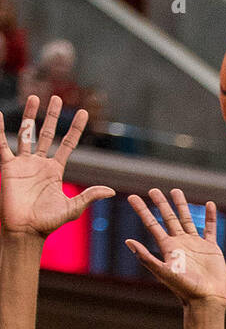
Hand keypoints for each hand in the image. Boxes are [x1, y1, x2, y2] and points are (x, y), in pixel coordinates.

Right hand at [0, 96, 113, 237]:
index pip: (67, 145)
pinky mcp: (8, 167)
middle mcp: (40, 164)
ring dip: (30, 116)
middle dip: (52, 116)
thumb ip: (89, 196)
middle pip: (47, 134)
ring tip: (35, 97)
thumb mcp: (72, 208)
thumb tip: (111, 191)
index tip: (83, 113)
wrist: (25, 230)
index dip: (75, 129)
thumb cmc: (48, 222)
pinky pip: (2, 144)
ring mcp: (23, 163)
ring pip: (27, 134)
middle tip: (58, 98)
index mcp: (55, 171)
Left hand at [125, 188, 225, 306]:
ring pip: (187, 219)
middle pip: (168, 218)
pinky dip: (210, 217)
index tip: (132, 197)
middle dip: (161, 204)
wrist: (207, 299)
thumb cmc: (185, 289)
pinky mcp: (211, 248)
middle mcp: (180, 243)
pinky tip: (209, 205)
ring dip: (182, 205)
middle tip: (153, 190)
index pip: (152, 224)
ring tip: (176, 191)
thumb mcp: (164, 272)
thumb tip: (128, 241)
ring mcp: (196, 244)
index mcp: (168, 247)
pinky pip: (210, 228)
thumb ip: (146, 257)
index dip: (142, 210)